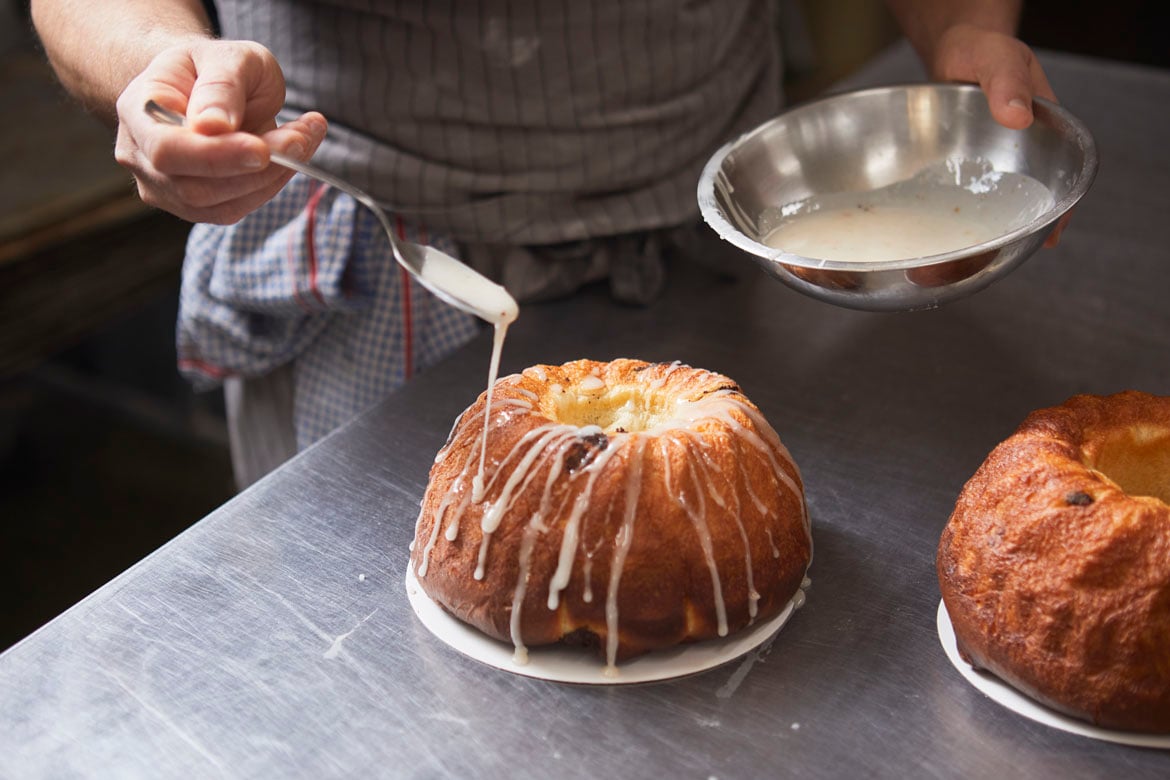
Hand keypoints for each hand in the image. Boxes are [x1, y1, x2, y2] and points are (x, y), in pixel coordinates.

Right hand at [114, 38, 326, 223]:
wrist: (208, 86)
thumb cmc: (215, 68)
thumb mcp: (228, 57)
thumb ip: (222, 86)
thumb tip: (214, 126)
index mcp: (139, 108)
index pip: (167, 148)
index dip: (215, 156)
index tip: (263, 148)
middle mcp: (140, 154)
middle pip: (192, 187)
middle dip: (254, 170)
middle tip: (299, 140)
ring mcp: (163, 186)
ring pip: (219, 205)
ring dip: (270, 178)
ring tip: (301, 140)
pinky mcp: (193, 206)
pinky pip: (234, 209)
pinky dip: (268, 187)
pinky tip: (288, 159)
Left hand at [929, 24, 1067, 245]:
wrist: (953, 52)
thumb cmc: (983, 52)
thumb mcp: (998, 57)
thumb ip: (1006, 82)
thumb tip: (1017, 116)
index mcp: (1045, 135)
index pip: (1062, 180)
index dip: (1059, 211)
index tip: (1050, 235)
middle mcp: (1018, 159)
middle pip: (1025, 205)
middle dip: (1012, 234)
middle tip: (988, 259)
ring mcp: (987, 168)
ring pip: (989, 209)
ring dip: (977, 234)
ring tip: (954, 264)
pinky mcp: (958, 171)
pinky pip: (955, 198)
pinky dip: (946, 218)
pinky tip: (932, 237)